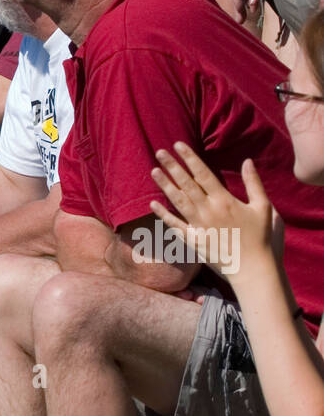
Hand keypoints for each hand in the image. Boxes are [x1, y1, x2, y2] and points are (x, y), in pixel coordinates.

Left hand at [150, 141, 277, 281]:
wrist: (254, 269)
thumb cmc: (261, 238)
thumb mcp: (263, 207)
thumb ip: (254, 183)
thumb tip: (247, 161)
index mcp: (224, 200)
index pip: (203, 174)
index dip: (190, 158)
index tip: (178, 145)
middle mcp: (208, 210)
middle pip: (186, 184)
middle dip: (173, 166)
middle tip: (159, 151)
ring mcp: (199, 226)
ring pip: (178, 201)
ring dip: (165, 185)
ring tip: (154, 170)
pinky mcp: (194, 241)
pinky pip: (175, 225)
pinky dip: (163, 215)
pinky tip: (153, 204)